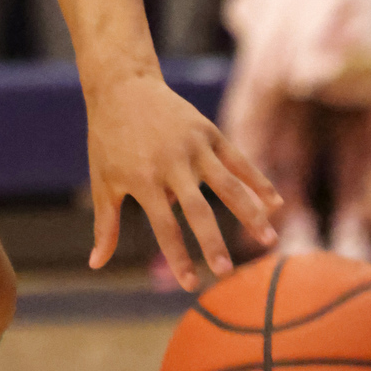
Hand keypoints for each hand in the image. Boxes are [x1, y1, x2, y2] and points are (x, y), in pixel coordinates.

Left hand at [87, 71, 282, 289]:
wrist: (123, 87)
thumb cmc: (107, 139)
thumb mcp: (102, 181)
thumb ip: (105, 225)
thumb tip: (96, 264)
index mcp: (143, 180)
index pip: (164, 226)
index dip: (178, 256)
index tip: (190, 284)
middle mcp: (171, 164)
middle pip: (198, 210)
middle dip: (213, 242)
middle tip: (227, 272)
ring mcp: (193, 147)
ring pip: (228, 185)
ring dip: (250, 213)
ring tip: (269, 239)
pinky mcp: (208, 132)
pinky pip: (238, 160)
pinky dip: (258, 181)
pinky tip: (275, 203)